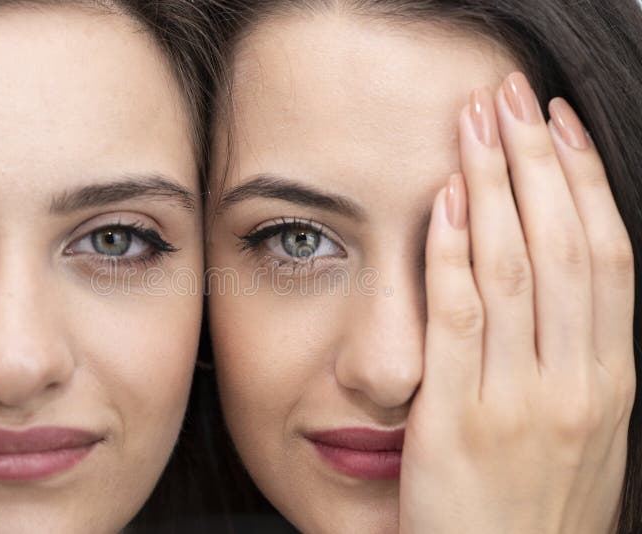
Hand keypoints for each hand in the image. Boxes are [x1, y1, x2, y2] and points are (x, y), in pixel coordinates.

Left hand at [399, 72, 634, 533]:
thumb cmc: (540, 508)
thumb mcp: (582, 432)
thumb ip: (572, 358)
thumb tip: (553, 279)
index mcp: (612, 380)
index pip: (606, 255)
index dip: (583, 179)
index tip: (559, 123)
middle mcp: (577, 382)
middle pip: (562, 244)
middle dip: (537, 160)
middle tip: (512, 95)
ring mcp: (520, 400)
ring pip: (515, 268)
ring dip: (495, 185)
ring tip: (476, 123)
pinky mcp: (459, 419)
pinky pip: (459, 319)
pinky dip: (453, 253)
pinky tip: (446, 200)